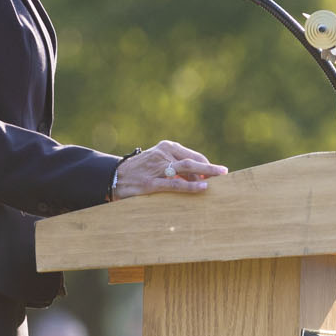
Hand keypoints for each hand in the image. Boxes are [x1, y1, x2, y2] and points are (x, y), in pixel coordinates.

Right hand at [112, 140, 227, 198]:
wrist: (111, 176)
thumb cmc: (140, 170)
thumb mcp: (157, 161)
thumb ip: (175, 165)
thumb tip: (200, 176)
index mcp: (166, 147)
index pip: (193, 155)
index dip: (207, 164)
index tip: (218, 173)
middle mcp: (162, 155)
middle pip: (192, 160)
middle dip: (210, 168)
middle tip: (224, 174)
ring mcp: (156, 169)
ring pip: (185, 170)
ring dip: (203, 176)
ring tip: (217, 183)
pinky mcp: (150, 184)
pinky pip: (174, 184)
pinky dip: (190, 186)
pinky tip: (203, 187)